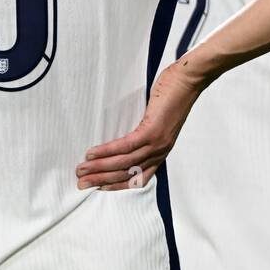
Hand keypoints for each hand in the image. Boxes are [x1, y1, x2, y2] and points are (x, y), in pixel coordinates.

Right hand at [75, 59, 202, 189]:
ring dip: (99, 168)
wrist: (188, 80)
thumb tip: (121, 139)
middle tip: (80, 183)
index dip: (116, 186)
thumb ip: (143, 133)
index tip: (97, 188)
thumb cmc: (172, 97)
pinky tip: (92, 153)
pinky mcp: (152, 131)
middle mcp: (159, 152)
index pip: (137, 178)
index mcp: (160, 152)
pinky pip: (126, 146)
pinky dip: (107, 151)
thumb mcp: (158, 122)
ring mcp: (157, 143)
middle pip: (126, 174)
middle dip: (101, 180)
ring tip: (81, 169)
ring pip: (124, 163)